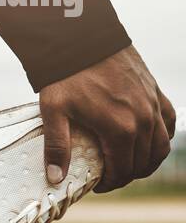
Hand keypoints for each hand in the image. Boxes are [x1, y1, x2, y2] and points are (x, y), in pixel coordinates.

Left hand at [39, 45, 175, 193]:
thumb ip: (57, 146)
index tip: (97, 185)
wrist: (85, 37)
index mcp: (120, 129)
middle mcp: (143, 119)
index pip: (123, 171)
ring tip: (128, 165)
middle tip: (109, 177)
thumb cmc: (67, 74)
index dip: (110, 184)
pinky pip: (169, 121)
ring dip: (146, 162)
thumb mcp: (54, 111)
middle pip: (142, 163)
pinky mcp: (155, 91)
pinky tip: (146, 141)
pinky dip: (162, 137)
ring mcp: (152, 104)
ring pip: (160, 147)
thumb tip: (56, 178)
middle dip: (126, 176)